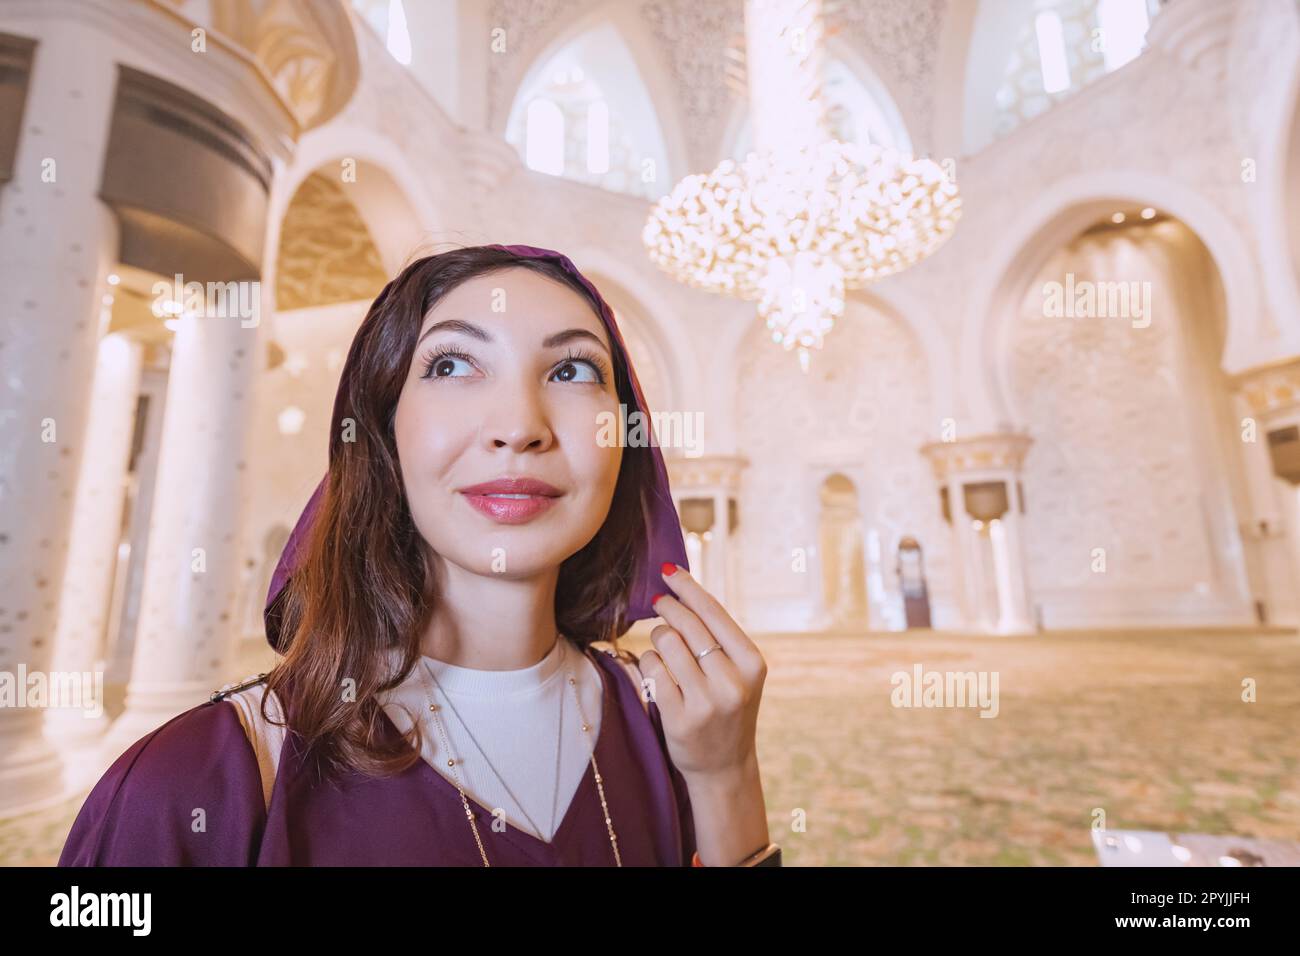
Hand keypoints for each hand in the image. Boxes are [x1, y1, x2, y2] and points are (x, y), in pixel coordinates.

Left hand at [640, 562, 767, 781]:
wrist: (724, 766)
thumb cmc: (727, 707)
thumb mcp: (738, 672)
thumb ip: (717, 636)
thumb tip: (681, 588)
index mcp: (752, 663)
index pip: (714, 612)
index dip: (687, 587)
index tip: (667, 570)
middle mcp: (732, 682)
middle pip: (687, 624)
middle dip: (667, 607)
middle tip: (659, 602)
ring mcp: (705, 702)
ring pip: (666, 643)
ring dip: (658, 637)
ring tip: (664, 645)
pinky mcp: (679, 719)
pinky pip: (651, 670)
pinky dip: (648, 662)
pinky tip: (656, 668)